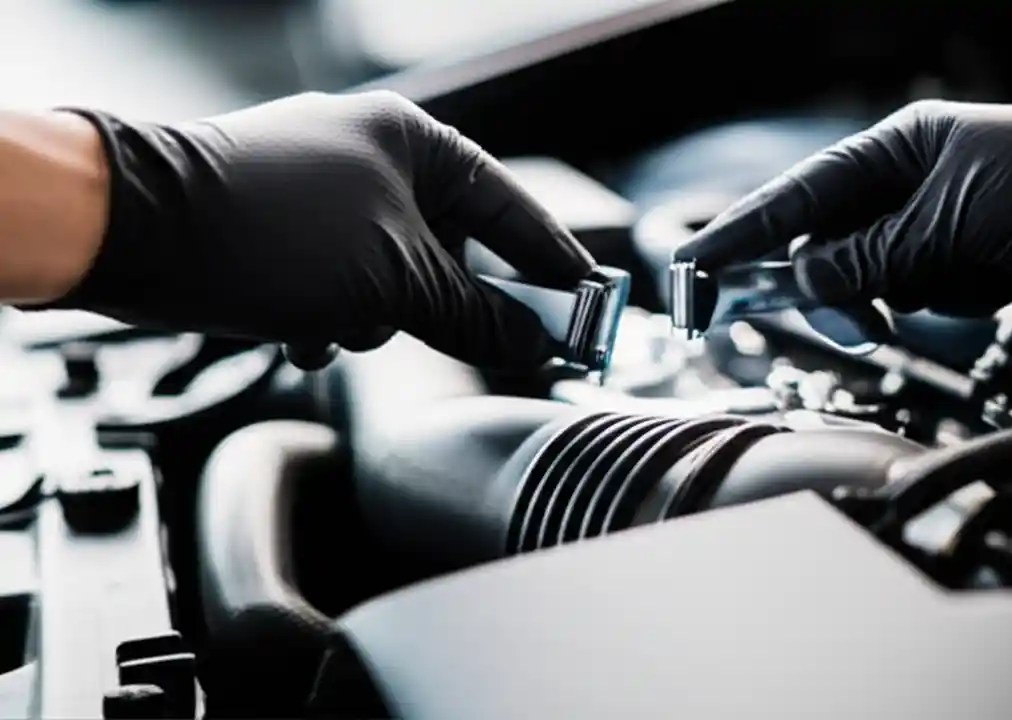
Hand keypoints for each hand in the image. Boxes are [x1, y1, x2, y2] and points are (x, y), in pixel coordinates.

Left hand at [36, 91, 594, 370]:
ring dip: (377, 317)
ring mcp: (325, 192)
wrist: (138, 232)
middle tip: (478, 343)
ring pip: (393, 274)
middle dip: (445, 303)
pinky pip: (340, 282)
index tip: (585, 308)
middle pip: (452, 247)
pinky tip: (303, 331)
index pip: (512, 207)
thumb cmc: (271, 231)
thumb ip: (476, 316)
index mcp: (415, 143)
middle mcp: (373, 158)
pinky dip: (331, 316)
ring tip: (344, 325)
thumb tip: (533, 343)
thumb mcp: (397, 284)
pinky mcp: (284, 228)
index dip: (552, 264)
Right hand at [681, 66, 1011, 316]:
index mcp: (891, 154)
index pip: (794, 199)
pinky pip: (915, 293)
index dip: (739, 235)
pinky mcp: (960, 256)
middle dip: (839, 287)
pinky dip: (939, 299)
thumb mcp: (949, 223)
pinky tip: (986, 278)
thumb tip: (805, 282)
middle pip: (826, 248)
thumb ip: (867, 258)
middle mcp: (902, 186)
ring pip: (869, 278)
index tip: (693, 266)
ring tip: (949, 284)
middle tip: (866, 317)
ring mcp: (930, 222)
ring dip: (897, 296)